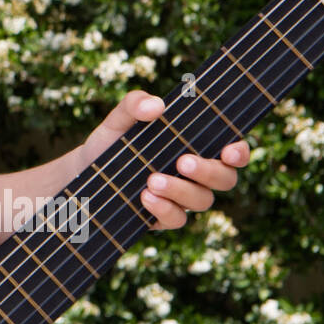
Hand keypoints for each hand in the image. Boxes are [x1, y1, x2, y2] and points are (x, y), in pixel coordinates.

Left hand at [71, 89, 250, 230]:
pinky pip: (177, 219)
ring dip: (181, 190)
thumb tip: (157, 105)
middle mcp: (195, 174)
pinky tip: (145, 197)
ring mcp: (182, 197)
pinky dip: (165, 209)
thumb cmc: (111, 140)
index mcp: (195, 146)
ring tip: (152, 180)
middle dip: (209, 171)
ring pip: (203, 200)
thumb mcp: (119, 119)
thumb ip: (135, 104)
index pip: (232, 151)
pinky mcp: (163, 216)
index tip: (229, 151)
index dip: (239, 152)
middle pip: (225, 178)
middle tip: (182, 162)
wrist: (84, 169)